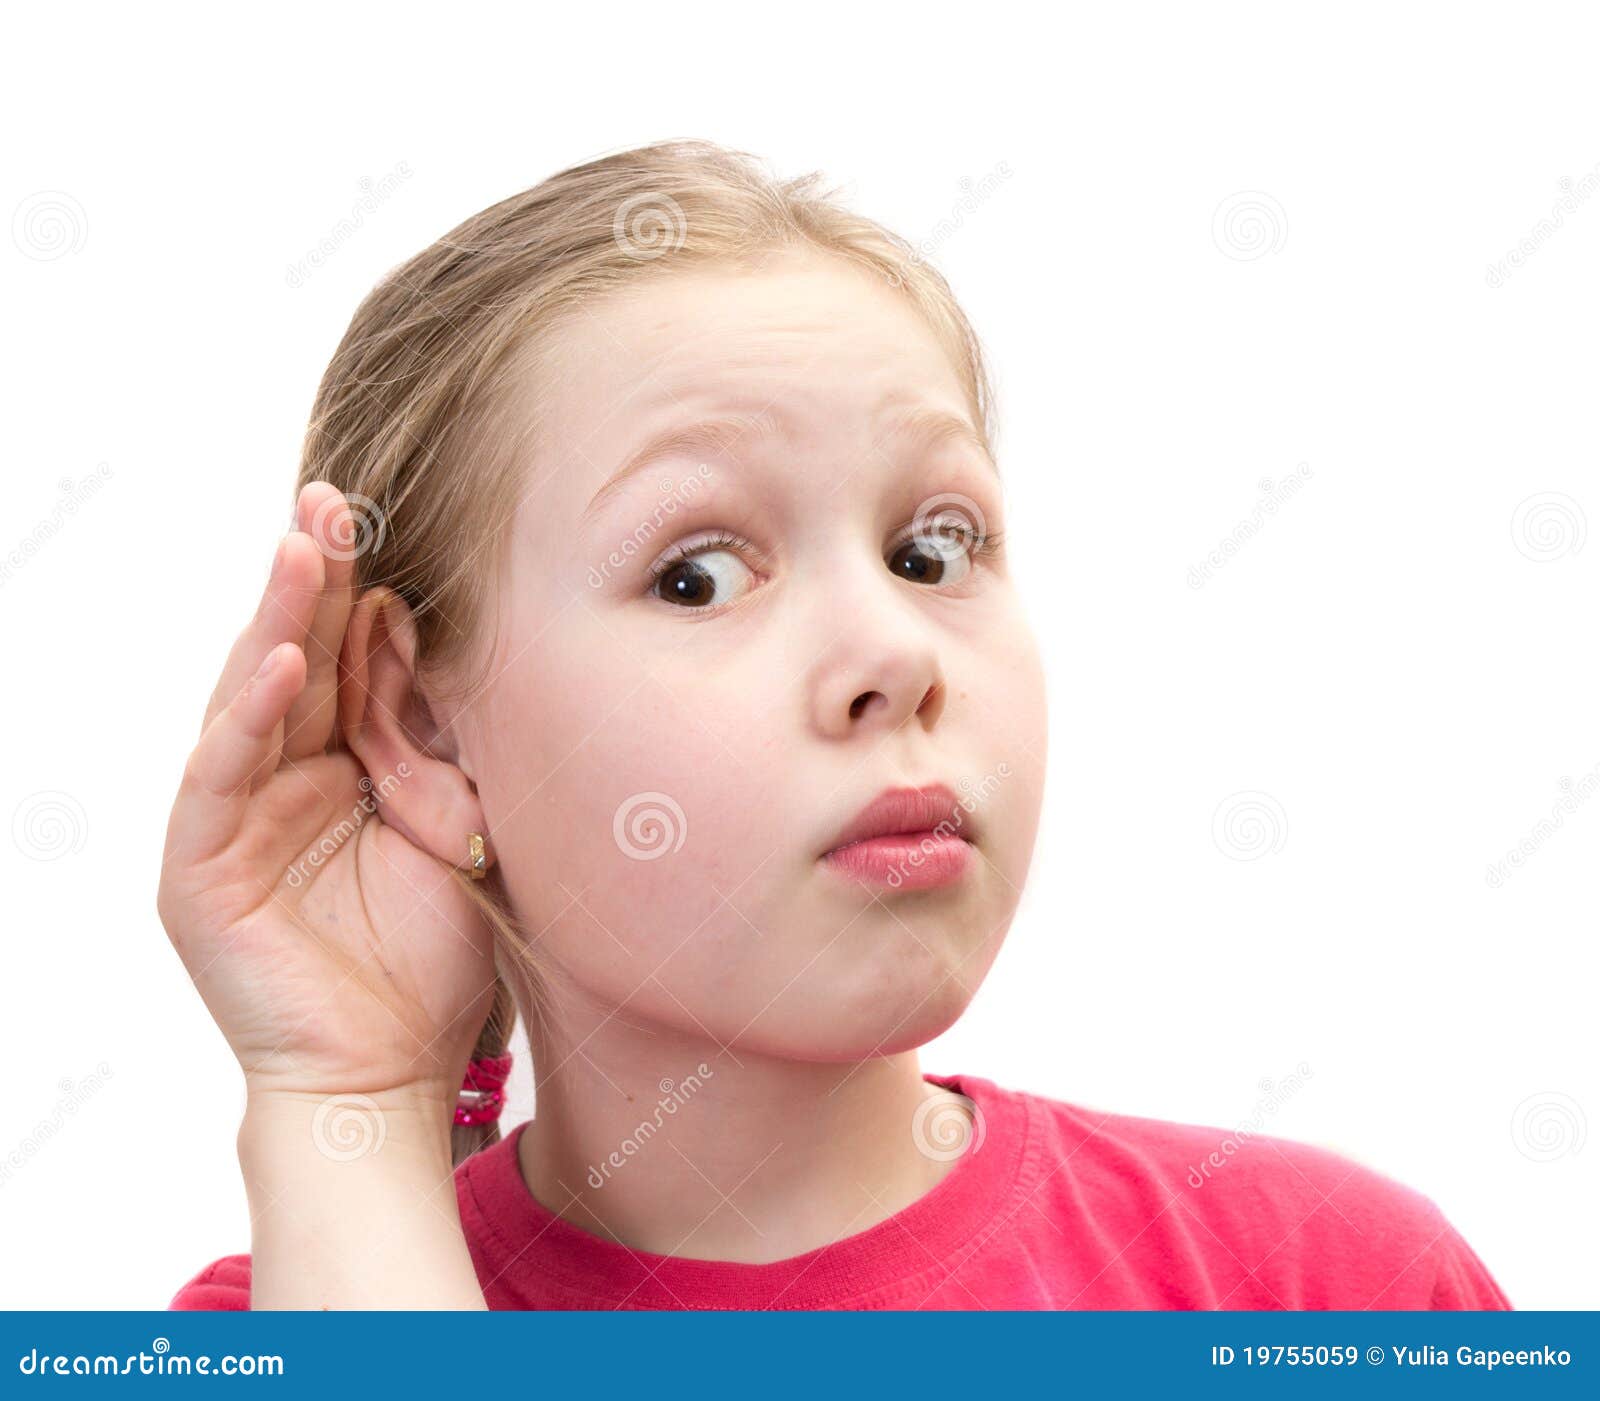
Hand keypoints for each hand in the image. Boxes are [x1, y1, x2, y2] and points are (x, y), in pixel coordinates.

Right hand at [156, 482, 497, 1115]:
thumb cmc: (431, 958)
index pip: (344, 661)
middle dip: (314, 578)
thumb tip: (461, 650)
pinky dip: (246, 717)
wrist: (390, 1068)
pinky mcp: (200, 868)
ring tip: (306, 547)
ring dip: (277, 619)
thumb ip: (444, 749)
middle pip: (294, 659)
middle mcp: (279, 779)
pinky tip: (280, 660)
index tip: (390, 518)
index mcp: (337, 767)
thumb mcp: (456, 830)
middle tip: (337, 499)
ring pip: (250, 698)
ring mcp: (233, 819)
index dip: (360, 592)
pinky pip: (221, 777)